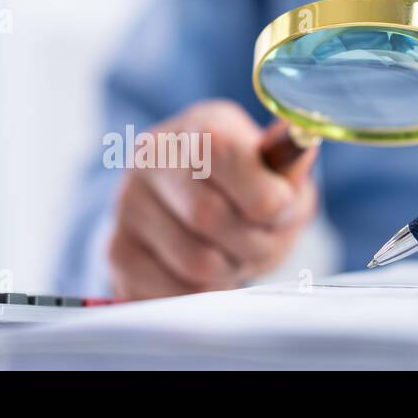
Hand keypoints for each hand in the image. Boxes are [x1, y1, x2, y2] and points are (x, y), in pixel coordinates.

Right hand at [108, 99, 317, 299]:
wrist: (191, 213)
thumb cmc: (245, 191)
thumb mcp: (277, 174)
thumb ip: (290, 170)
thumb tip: (300, 152)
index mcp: (200, 126)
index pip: (219, 151)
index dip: (260, 192)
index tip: (278, 208)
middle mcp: (153, 157)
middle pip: (208, 216)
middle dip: (252, 242)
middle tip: (261, 241)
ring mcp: (128, 203)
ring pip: (194, 261)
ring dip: (231, 270)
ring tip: (234, 256)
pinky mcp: (118, 250)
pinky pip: (173, 290)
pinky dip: (204, 292)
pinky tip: (207, 273)